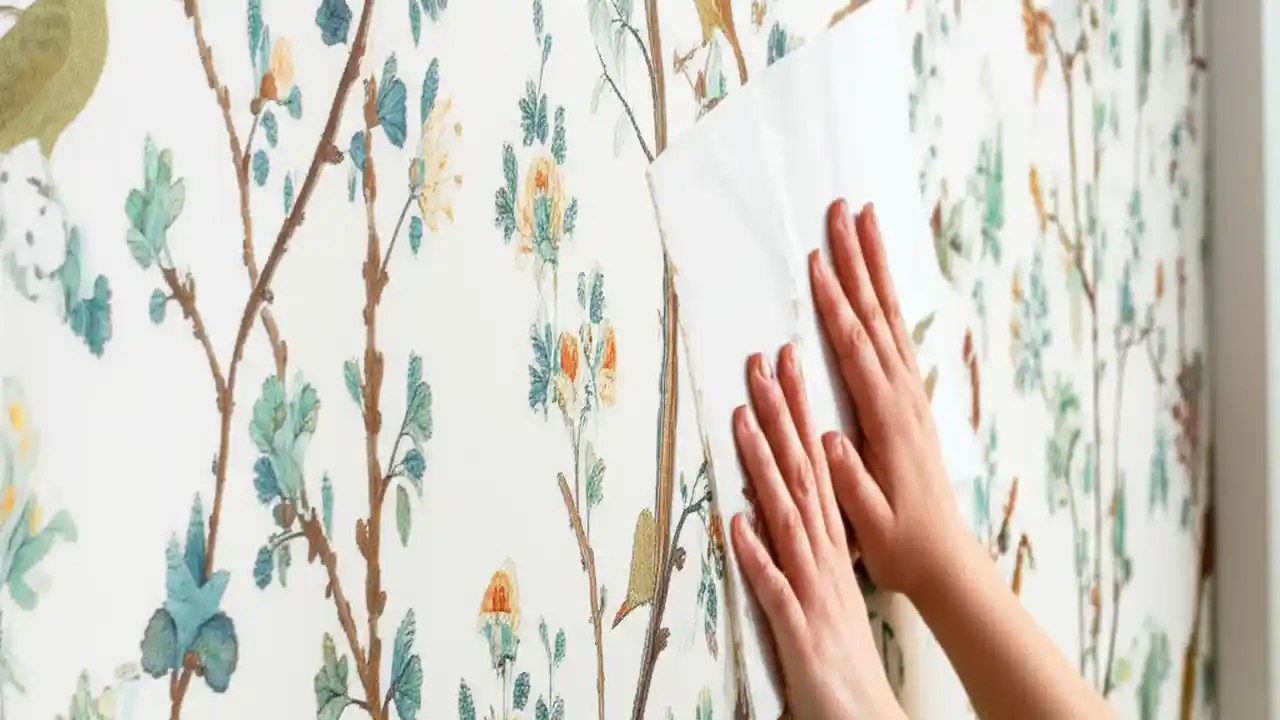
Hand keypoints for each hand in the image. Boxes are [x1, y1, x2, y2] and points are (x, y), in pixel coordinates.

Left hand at [731, 344, 904, 719]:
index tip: (782, 363)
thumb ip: (804, 538)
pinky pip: (774, 587)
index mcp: (827, 542)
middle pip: (801, 475)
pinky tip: (737, 522)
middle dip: (782, 417)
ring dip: (764, 467)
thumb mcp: (823, 582)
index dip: (797, 413)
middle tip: (763, 362)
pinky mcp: (798, 629)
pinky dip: (758, 554)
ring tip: (742, 418)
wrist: (862, 716)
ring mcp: (811, 590)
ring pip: (787, 517)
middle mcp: (822, 556)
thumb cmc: (836, 651)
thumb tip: (776, 494)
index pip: (812, 464)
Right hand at [808, 200, 968, 600]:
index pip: (856, 351)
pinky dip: (885, 300)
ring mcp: (912, 394)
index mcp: (888, 420)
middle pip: (878, 315)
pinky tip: (876, 282)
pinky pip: (897, 336)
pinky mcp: (912, 400)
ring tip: (864, 222)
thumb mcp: (870, 523)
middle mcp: (905, 396)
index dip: (835, 307)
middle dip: (858, 261)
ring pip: (890, 317)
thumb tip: (828, 438)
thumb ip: (850, 481)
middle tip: (844, 211)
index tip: (816, 265)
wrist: (945, 558)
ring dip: (875, 267)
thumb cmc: (900, 543)